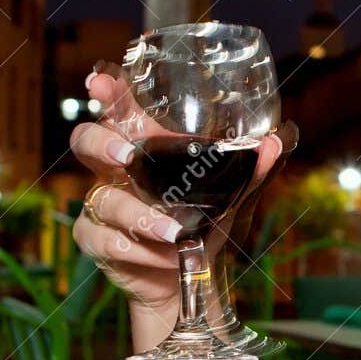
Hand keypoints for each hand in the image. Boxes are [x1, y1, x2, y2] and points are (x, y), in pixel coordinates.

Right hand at [69, 65, 295, 310]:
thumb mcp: (228, 198)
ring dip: (137, 215)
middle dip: (101, 142)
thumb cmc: (200, 225)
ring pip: (102, 198)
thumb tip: (274, 142)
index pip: (119, 110)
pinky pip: (101, 238)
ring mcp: (102, 204)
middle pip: (86, 141)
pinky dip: (133, 249)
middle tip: (125, 155)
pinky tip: (157, 255)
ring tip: (171, 232)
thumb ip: (249, 171)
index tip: (100, 81)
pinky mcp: (96, 239)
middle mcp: (116, 170)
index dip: (107, 92)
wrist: (185, 278)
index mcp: (143, 147)